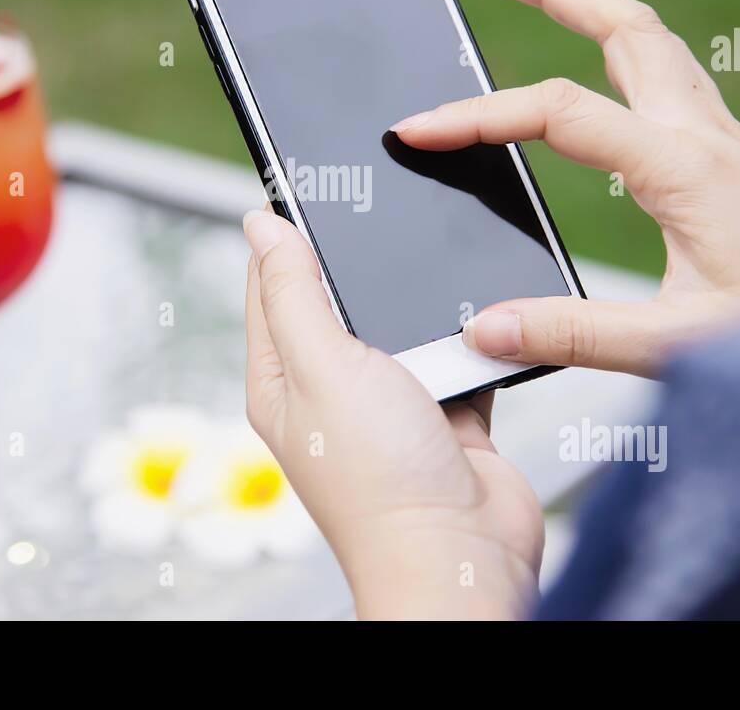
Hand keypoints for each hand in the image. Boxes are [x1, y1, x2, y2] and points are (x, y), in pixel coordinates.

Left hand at [243, 209, 541, 618]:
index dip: (286, 233)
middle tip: (386, 212)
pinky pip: (459, 352)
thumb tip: (259, 225)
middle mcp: (332, 389)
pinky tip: (480, 321)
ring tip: (436, 274)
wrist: (463, 557)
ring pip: (406, 322)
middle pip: (342, 297)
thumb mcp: (322, 365)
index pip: (272, 284)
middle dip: (364, 263)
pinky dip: (471, 338)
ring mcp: (392, 401)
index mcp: (283, 378)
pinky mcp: (447, 410)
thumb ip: (293, 292)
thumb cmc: (380, 481)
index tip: (309, 182)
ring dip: (424, 304)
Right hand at [393, 0, 739, 376]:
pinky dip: (621, 46)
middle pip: (624, 27)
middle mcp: (706, 136)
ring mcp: (723, 138)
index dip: (480, 115)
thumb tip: (485, 327)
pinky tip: (603, 67)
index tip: (420, 128)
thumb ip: (575, 334)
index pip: (560, 113)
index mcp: (684, 168)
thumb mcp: (678, 345)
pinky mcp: (729, 156)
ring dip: (591, 4)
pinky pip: (667, 74)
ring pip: (651, 41)